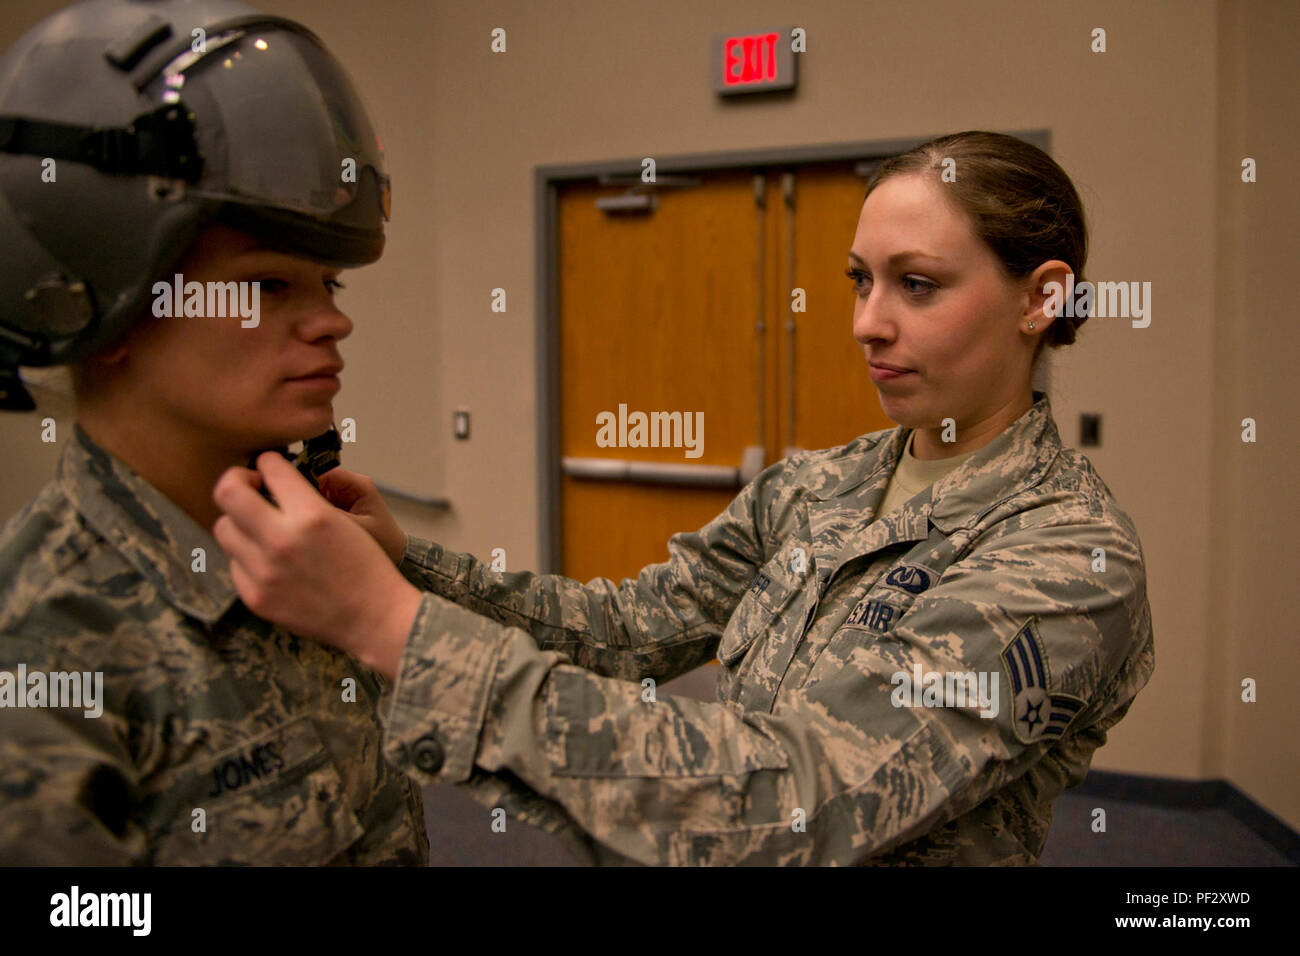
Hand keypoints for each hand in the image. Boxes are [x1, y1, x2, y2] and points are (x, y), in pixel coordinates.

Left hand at [212, 453, 420, 678]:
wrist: (373, 617)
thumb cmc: (364, 565)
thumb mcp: (345, 520)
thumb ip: (304, 497)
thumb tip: (270, 478)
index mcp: (311, 515)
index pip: (269, 466)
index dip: (268, 461)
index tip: (268, 466)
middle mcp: (282, 540)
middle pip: (227, 492)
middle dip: (236, 481)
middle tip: (250, 488)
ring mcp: (264, 571)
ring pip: (223, 528)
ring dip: (239, 520)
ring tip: (259, 527)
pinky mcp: (255, 597)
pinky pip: (234, 564)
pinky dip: (247, 556)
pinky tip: (268, 560)